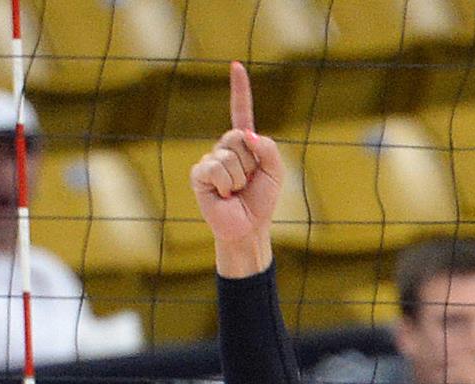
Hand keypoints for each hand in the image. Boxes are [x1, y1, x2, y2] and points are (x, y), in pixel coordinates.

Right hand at [191, 63, 282, 275]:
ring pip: (229, 154)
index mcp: (245, 145)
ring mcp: (210, 159)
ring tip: (237, 191)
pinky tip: (224, 194)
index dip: (239, 89)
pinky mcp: (199, 174)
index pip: (241, 112)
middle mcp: (224, 148)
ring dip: (240, 176)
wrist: (247, 227)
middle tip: (248, 181)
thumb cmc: (261, 201)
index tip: (236, 65)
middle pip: (239, 136)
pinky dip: (226, 183)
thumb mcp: (276, 173)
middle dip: (251, 161)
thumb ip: (269, 149)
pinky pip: (216, 168)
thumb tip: (248, 135)